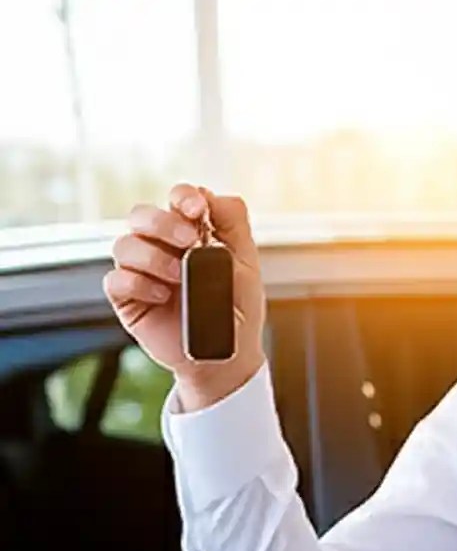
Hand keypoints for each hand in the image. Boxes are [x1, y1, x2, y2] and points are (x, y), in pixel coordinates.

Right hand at [104, 183, 266, 410]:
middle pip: (141, 214)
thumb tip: (215, 196)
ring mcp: (142, 271)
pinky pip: (115, 279)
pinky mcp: (127, 298)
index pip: (177, 200)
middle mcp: (161, 248)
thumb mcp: (246, 266)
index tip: (198, 211)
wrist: (226, 355)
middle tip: (188, 242)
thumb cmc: (237, 310)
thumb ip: (234, 227)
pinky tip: (162, 296)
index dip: (183, 197)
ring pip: (124, 244)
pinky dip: (138, 283)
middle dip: (162, 222)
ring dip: (152, 256)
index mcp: (191, 234)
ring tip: (178, 277)